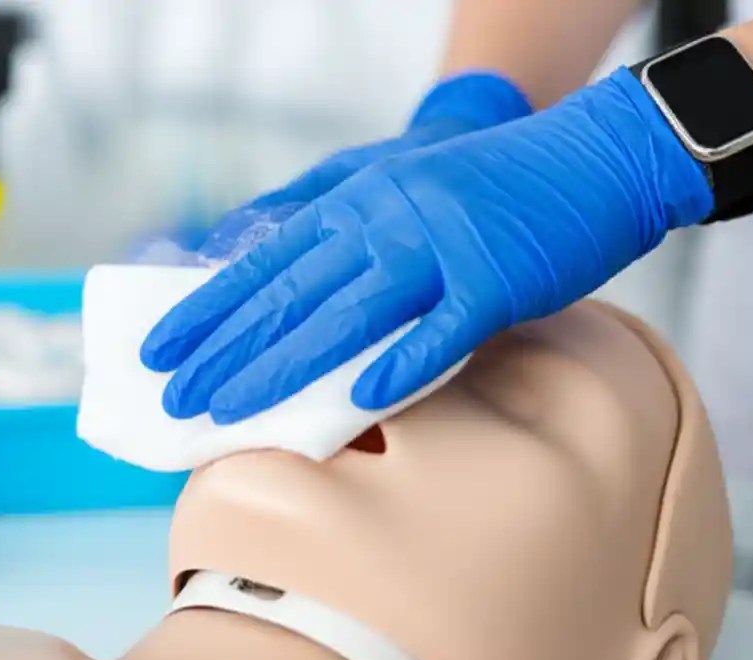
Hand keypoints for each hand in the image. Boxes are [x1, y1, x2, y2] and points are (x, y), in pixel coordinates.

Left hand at [143, 69, 713, 422]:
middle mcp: (386, 219)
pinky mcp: (495, 278)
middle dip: (224, 349)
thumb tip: (278, 270)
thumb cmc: (492, 183)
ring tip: (231, 411)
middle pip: (290, 292)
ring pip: (346, 313)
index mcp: (359, 200)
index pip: (265, 262)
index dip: (208, 309)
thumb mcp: (401, 183)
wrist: (592, 154)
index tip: (160, 351)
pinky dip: (400, 363)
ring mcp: (440, 247)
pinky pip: (442, 328)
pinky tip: (357, 399)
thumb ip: (339, 223)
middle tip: (175, 397)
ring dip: (282, 365)